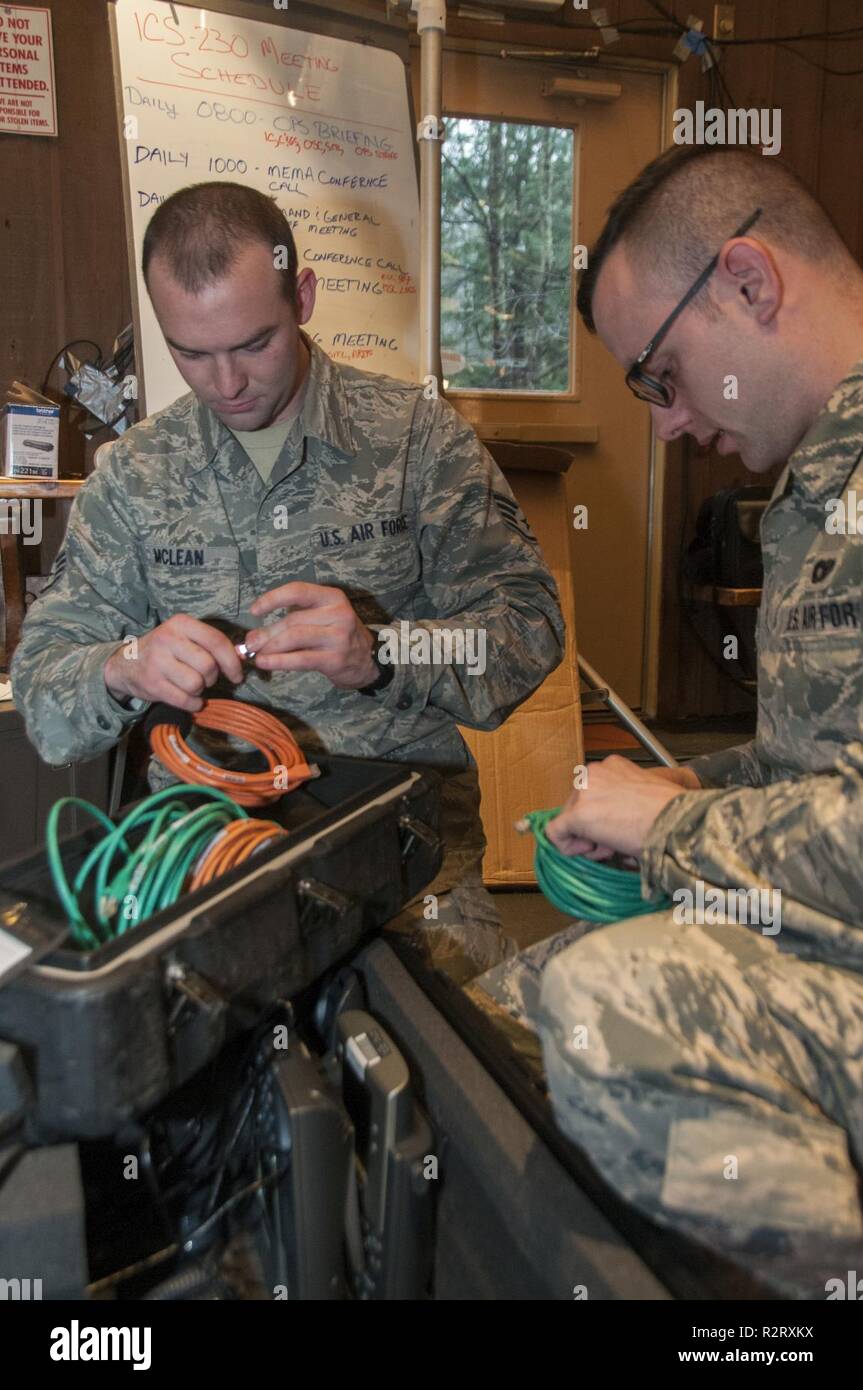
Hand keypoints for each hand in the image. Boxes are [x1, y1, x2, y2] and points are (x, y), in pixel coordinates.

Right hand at [103, 615, 243, 711]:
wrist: (125, 663)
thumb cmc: (164, 650)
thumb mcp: (184, 637)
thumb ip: (210, 644)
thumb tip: (242, 657)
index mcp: (181, 624)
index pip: (216, 641)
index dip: (232, 661)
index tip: (237, 674)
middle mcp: (168, 639)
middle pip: (208, 665)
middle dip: (212, 677)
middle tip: (205, 678)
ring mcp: (157, 662)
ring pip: (196, 684)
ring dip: (199, 690)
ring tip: (191, 685)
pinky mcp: (152, 683)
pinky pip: (184, 700)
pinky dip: (192, 703)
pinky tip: (189, 699)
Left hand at [245, 582, 377, 688]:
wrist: (367, 659)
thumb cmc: (336, 635)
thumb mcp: (321, 617)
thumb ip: (291, 621)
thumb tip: (254, 635)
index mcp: (332, 597)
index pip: (297, 591)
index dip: (272, 599)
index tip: (254, 610)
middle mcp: (338, 614)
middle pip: (292, 620)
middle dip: (266, 632)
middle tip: (250, 643)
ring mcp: (338, 637)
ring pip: (295, 638)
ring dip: (270, 647)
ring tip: (256, 654)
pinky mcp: (335, 659)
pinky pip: (301, 659)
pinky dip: (279, 661)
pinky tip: (266, 663)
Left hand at [546, 755, 689, 859]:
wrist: (677, 821)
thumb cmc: (671, 811)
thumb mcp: (648, 792)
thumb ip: (625, 800)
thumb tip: (615, 820)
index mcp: (612, 765)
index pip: (592, 792)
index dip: (603, 815)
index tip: (618, 829)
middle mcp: (594, 772)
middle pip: (577, 805)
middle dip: (593, 829)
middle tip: (614, 843)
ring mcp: (584, 792)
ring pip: (568, 820)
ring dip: (587, 839)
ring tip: (611, 847)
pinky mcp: (578, 814)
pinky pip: (555, 833)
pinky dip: (568, 847)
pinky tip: (590, 851)